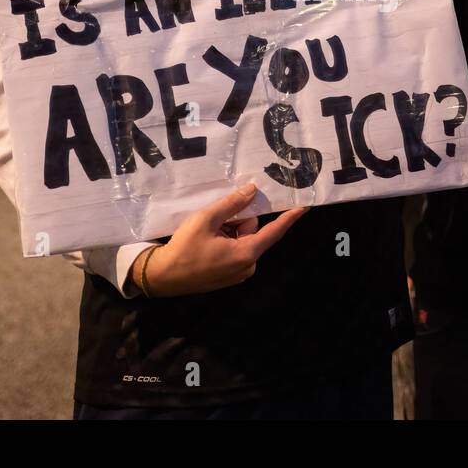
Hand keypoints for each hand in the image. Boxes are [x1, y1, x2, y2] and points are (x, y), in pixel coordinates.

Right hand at [135, 183, 307, 297]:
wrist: (162, 277)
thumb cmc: (185, 248)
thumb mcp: (206, 220)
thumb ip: (231, 205)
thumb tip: (252, 190)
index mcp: (246, 253)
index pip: (274, 231)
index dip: (289, 217)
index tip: (304, 206)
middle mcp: (247, 266)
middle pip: (252, 232)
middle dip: (237, 222)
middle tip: (214, 221)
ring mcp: (238, 274)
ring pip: (242, 241)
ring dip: (228, 232)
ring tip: (206, 234)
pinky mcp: (228, 277)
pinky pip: (235, 252)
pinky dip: (224, 243)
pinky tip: (206, 244)